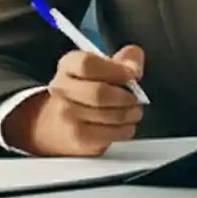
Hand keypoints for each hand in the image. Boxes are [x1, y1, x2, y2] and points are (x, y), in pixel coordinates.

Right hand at [3, 45, 145, 156]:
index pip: (87, 64)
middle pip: (99, 93)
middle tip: (136, 98)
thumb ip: (124, 61)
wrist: (60, 122)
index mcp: (68, 65)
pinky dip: (125, 129)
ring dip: (129, 114)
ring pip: (108, 115)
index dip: (115, 69)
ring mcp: (66, 114)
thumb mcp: (103, 67)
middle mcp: (61, 88)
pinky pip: (111, 134)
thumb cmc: (88, 89)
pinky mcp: (77, 136)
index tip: (132, 74)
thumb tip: (133, 67)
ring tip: (134, 111)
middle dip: (125, 97)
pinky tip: (125, 124)